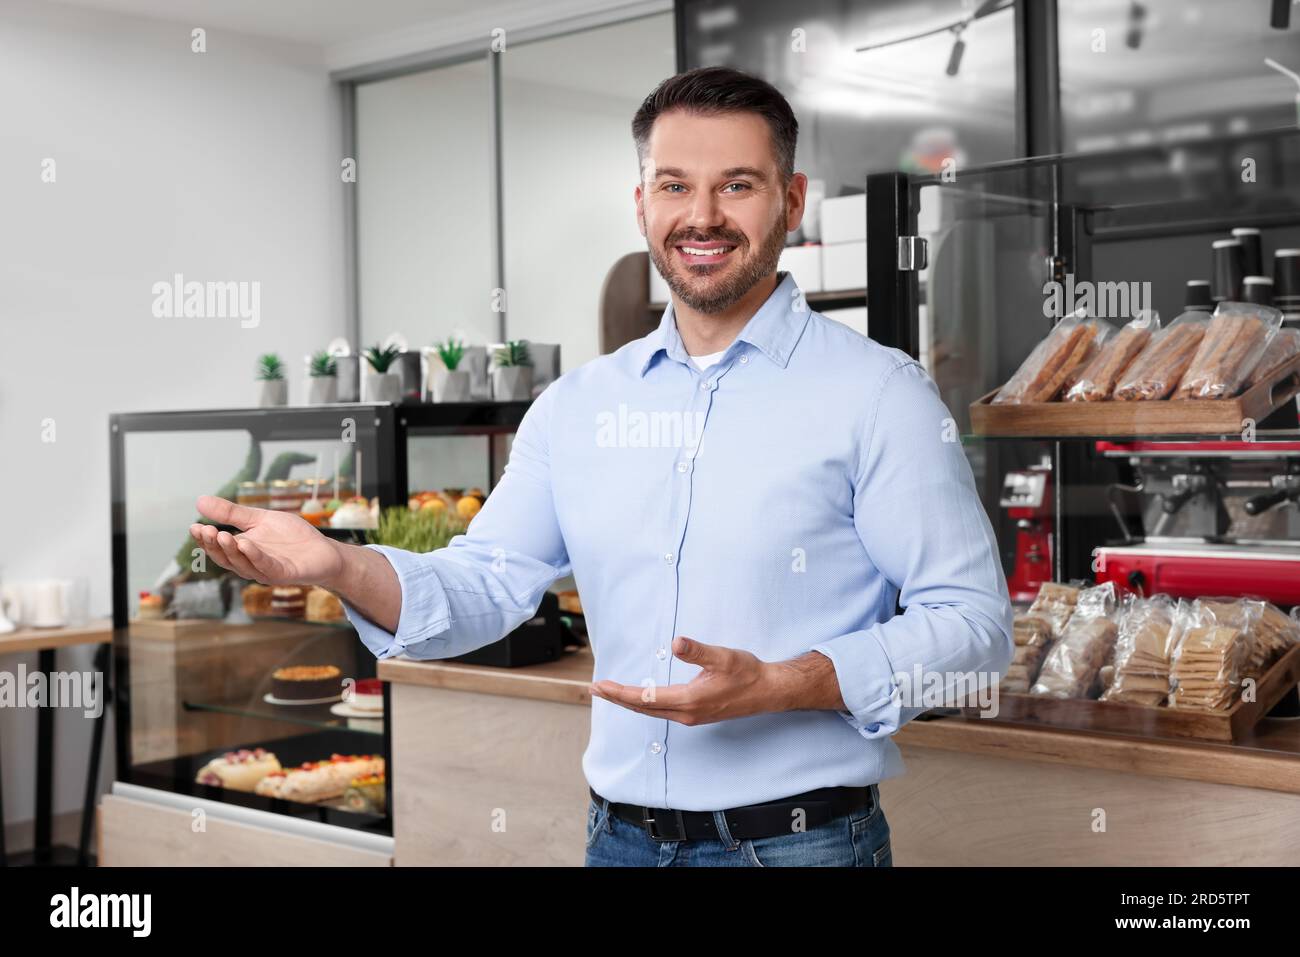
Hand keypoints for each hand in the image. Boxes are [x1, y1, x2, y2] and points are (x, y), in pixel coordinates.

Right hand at [191, 495, 344, 587]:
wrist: (324, 551)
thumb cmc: (292, 537)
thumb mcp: (260, 519)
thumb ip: (233, 513)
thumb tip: (199, 500)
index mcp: (242, 551)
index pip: (218, 547)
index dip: (205, 539)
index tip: (193, 526)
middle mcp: (250, 564)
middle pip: (226, 558)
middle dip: (214, 545)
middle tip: (204, 529)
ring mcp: (266, 571)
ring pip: (242, 564)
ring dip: (231, 550)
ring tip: (222, 534)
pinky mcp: (283, 574)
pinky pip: (265, 566)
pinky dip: (254, 556)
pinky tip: (245, 544)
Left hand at [588, 636, 790, 725]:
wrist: (768, 691)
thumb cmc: (747, 672)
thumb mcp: (722, 656)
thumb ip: (697, 650)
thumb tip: (676, 643)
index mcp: (689, 700)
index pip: (644, 698)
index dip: (620, 692)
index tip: (600, 685)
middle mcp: (686, 713)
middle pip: (642, 708)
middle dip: (617, 698)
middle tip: (594, 689)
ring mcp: (691, 716)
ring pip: (651, 712)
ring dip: (629, 702)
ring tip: (610, 693)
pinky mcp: (696, 714)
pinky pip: (662, 711)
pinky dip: (644, 704)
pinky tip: (640, 697)